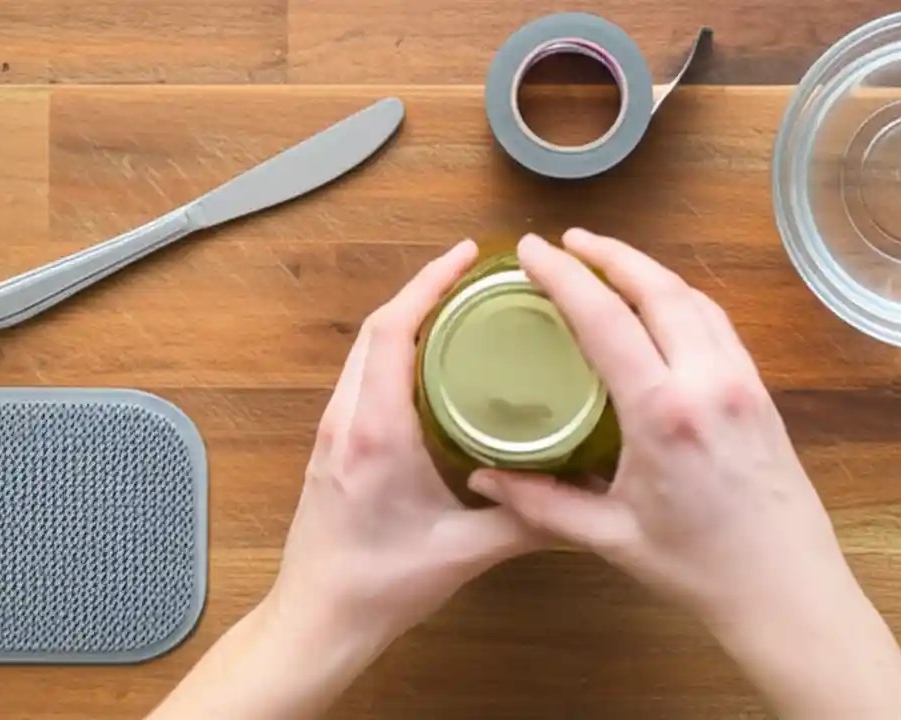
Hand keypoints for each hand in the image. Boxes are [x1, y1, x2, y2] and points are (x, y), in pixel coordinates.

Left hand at [269, 239, 540, 652]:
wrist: (317, 621)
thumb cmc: (378, 588)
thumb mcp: (465, 552)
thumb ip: (528, 521)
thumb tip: (583, 499)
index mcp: (375, 434)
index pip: (393, 332)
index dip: (428, 284)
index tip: (465, 255)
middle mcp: (347, 421)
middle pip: (377, 329)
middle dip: (424, 290)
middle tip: (475, 274)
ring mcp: (334, 431)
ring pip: (365, 351)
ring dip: (407, 318)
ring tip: (460, 306)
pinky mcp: (334, 446)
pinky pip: (362, 376)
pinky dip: (395, 350)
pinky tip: (432, 362)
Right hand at [472, 230, 900, 718]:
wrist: (786, 588)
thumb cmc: (698, 568)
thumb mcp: (610, 537)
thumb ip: (540, 503)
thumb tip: (482, 478)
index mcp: (663, 412)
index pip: (605, 318)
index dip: (563, 276)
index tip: (532, 250)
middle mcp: (707, 381)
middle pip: (656, 288)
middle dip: (608, 254)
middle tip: (566, 241)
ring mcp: (741, 381)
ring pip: (693, 298)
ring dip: (648, 270)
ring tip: (607, 261)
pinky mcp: (761, 391)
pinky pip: (718, 324)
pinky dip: (682, 298)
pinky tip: (661, 304)